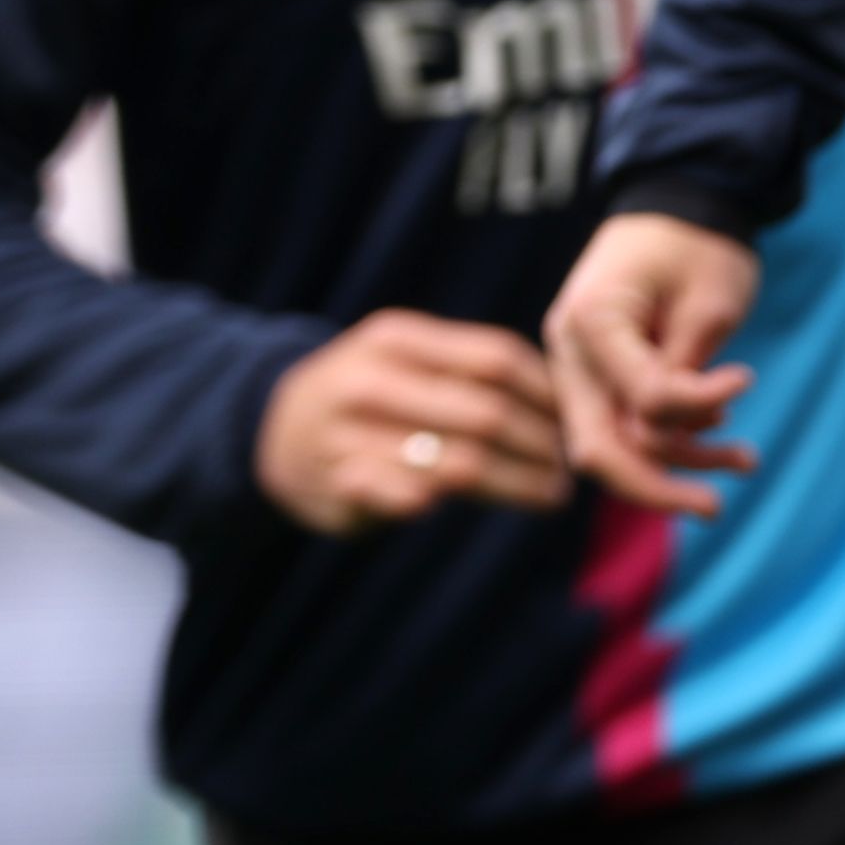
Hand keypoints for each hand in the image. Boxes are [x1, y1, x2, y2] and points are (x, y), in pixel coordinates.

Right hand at [253, 310, 571, 534]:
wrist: (268, 426)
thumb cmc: (366, 394)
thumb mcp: (402, 358)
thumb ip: (466, 369)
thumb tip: (564, 399)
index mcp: (396, 338)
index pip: (496, 360)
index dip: (548, 395)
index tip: (575, 421)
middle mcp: (371, 380)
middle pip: (487, 414)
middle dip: (543, 448)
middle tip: (569, 472)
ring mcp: (351, 434)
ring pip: (460, 464)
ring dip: (517, 485)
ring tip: (548, 496)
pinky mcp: (338, 486)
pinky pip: (407, 499)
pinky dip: (441, 503)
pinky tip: (467, 506)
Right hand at [543, 214, 763, 516]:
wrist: (677, 201)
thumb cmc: (696, 244)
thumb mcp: (706, 303)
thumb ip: (681, 374)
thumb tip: (662, 440)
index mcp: (591, 322)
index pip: (639, 399)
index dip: (697, 406)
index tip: (746, 378)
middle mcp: (569, 349)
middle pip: (598, 446)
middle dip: (656, 486)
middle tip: (713, 507)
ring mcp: (577, 365)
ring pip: (615, 443)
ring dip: (677, 462)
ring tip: (745, 460)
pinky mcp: (596, 374)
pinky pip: (623, 424)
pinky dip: (669, 439)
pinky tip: (720, 440)